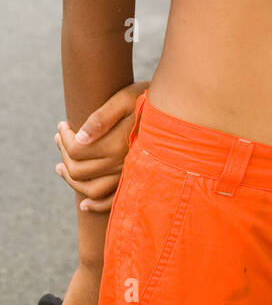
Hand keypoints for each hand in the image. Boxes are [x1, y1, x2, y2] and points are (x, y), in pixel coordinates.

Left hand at [54, 80, 148, 212]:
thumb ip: (101, 118)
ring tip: (61, 167)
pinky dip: (96, 205)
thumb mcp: (125, 99)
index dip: (64, 138)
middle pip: (80, 170)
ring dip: (72, 181)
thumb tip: (79, 138)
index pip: (77, 150)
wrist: (179, 112)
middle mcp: (122, 165)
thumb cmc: (150, 100)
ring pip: (92, 190)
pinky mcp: (137, 180)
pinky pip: (113, 202)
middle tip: (59, 138)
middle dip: (64, 154)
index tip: (62, 125)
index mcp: (116, 145)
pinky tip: (84, 203)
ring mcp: (130, 176)